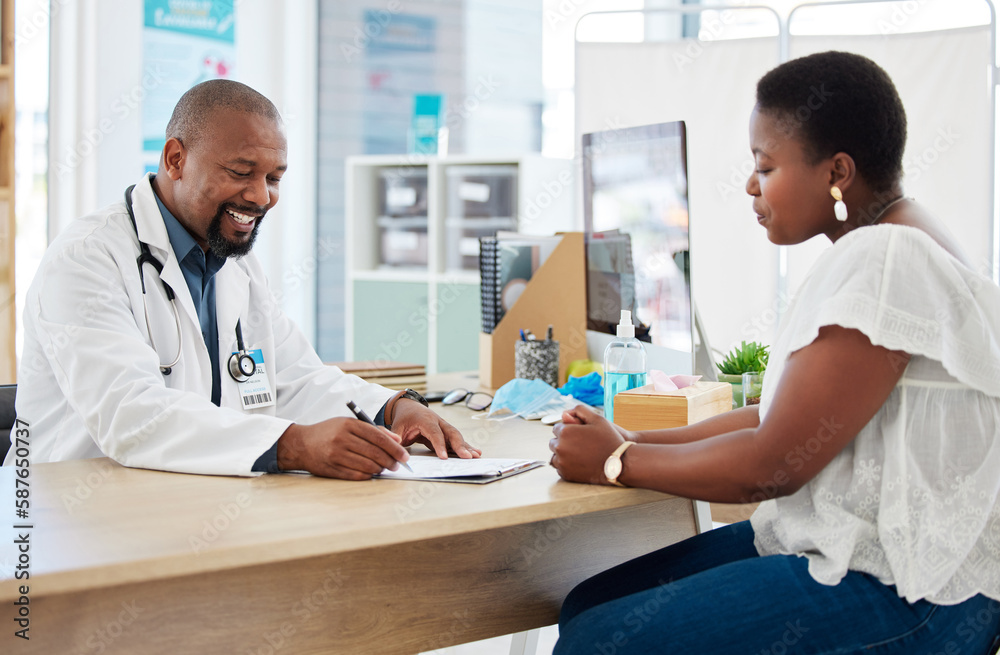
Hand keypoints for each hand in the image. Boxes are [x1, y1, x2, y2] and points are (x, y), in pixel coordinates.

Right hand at [276, 419, 409, 479]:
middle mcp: (342, 439)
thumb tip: (397, 440)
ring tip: (386, 468)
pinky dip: (369, 475)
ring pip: (368, 465)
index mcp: (349, 424)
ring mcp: (336, 455)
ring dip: (381, 469)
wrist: (301, 444)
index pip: (378, 437)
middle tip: (398, 465)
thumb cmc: (329, 432)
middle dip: (391, 461)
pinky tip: (373, 473)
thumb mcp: (349, 424)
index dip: (394, 448)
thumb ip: (374, 430)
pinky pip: (357, 475)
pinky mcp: (332, 468)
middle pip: (375, 452)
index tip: (404, 455)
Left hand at [390, 400, 481, 458]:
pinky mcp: (445, 432)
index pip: (435, 433)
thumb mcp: (396, 427)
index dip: (440, 445)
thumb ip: (396, 438)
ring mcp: (443, 426)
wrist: (409, 407)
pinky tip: (475, 453)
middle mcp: (438, 421)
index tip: (444, 457)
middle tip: (467, 457)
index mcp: (426, 420)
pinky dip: (465, 446)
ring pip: (457, 436)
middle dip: (460, 445)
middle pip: (451, 432)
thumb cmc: (404, 418)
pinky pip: (456, 440)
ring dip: (466, 446)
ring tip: (476, 456)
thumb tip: (395, 450)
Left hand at [549, 406, 627, 484]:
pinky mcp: (565, 474)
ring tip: (577, 453)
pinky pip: (559, 468)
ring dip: (562, 453)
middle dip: (563, 441)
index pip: (557, 428)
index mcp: (565, 432)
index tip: (578, 434)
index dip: (568, 430)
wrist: (618, 464)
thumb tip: (564, 413)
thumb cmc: (609, 440)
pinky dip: (566, 465)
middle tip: (579, 444)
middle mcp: (560, 447)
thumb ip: (580, 411)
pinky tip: (578, 462)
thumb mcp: (598, 419)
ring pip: (555, 455)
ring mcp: (562, 462)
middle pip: (554, 442)